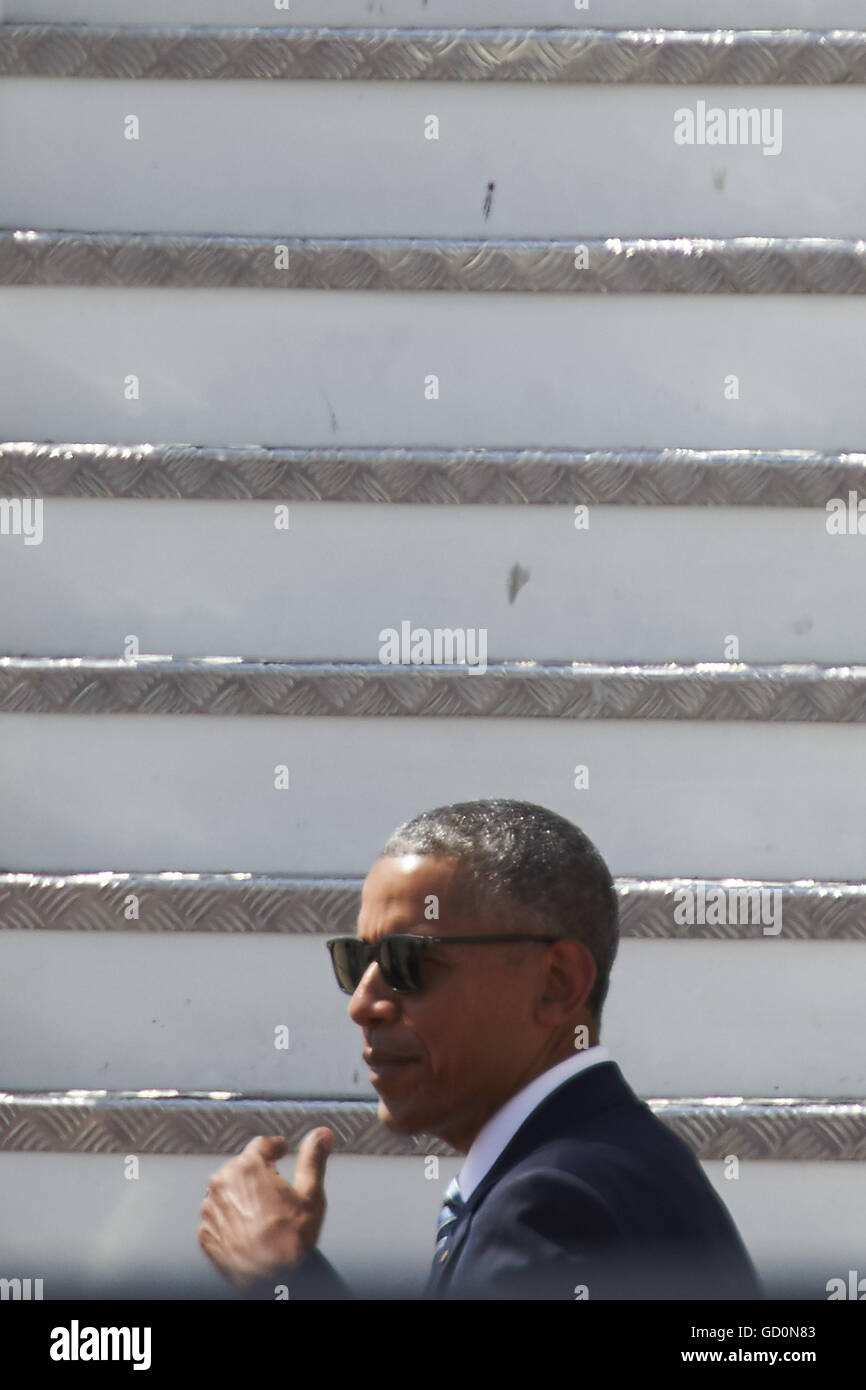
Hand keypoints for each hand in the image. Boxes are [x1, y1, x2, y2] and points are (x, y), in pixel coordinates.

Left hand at [198, 1128, 333, 1288]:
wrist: (270, 1282)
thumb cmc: (290, 1241)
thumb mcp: (311, 1194)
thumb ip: (314, 1158)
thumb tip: (322, 1135)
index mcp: (248, 1167)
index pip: (261, 1144)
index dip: (275, 1146)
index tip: (281, 1150)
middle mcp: (223, 1183)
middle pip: (242, 1166)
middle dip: (259, 1173)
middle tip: (276, 1188)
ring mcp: (211, 1209)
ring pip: (227, 1190)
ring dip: (242, 1194)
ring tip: (262, 1212)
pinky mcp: (206, 1232)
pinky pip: (218, 1215)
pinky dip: (230, 1217)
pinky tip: (247, 1228)